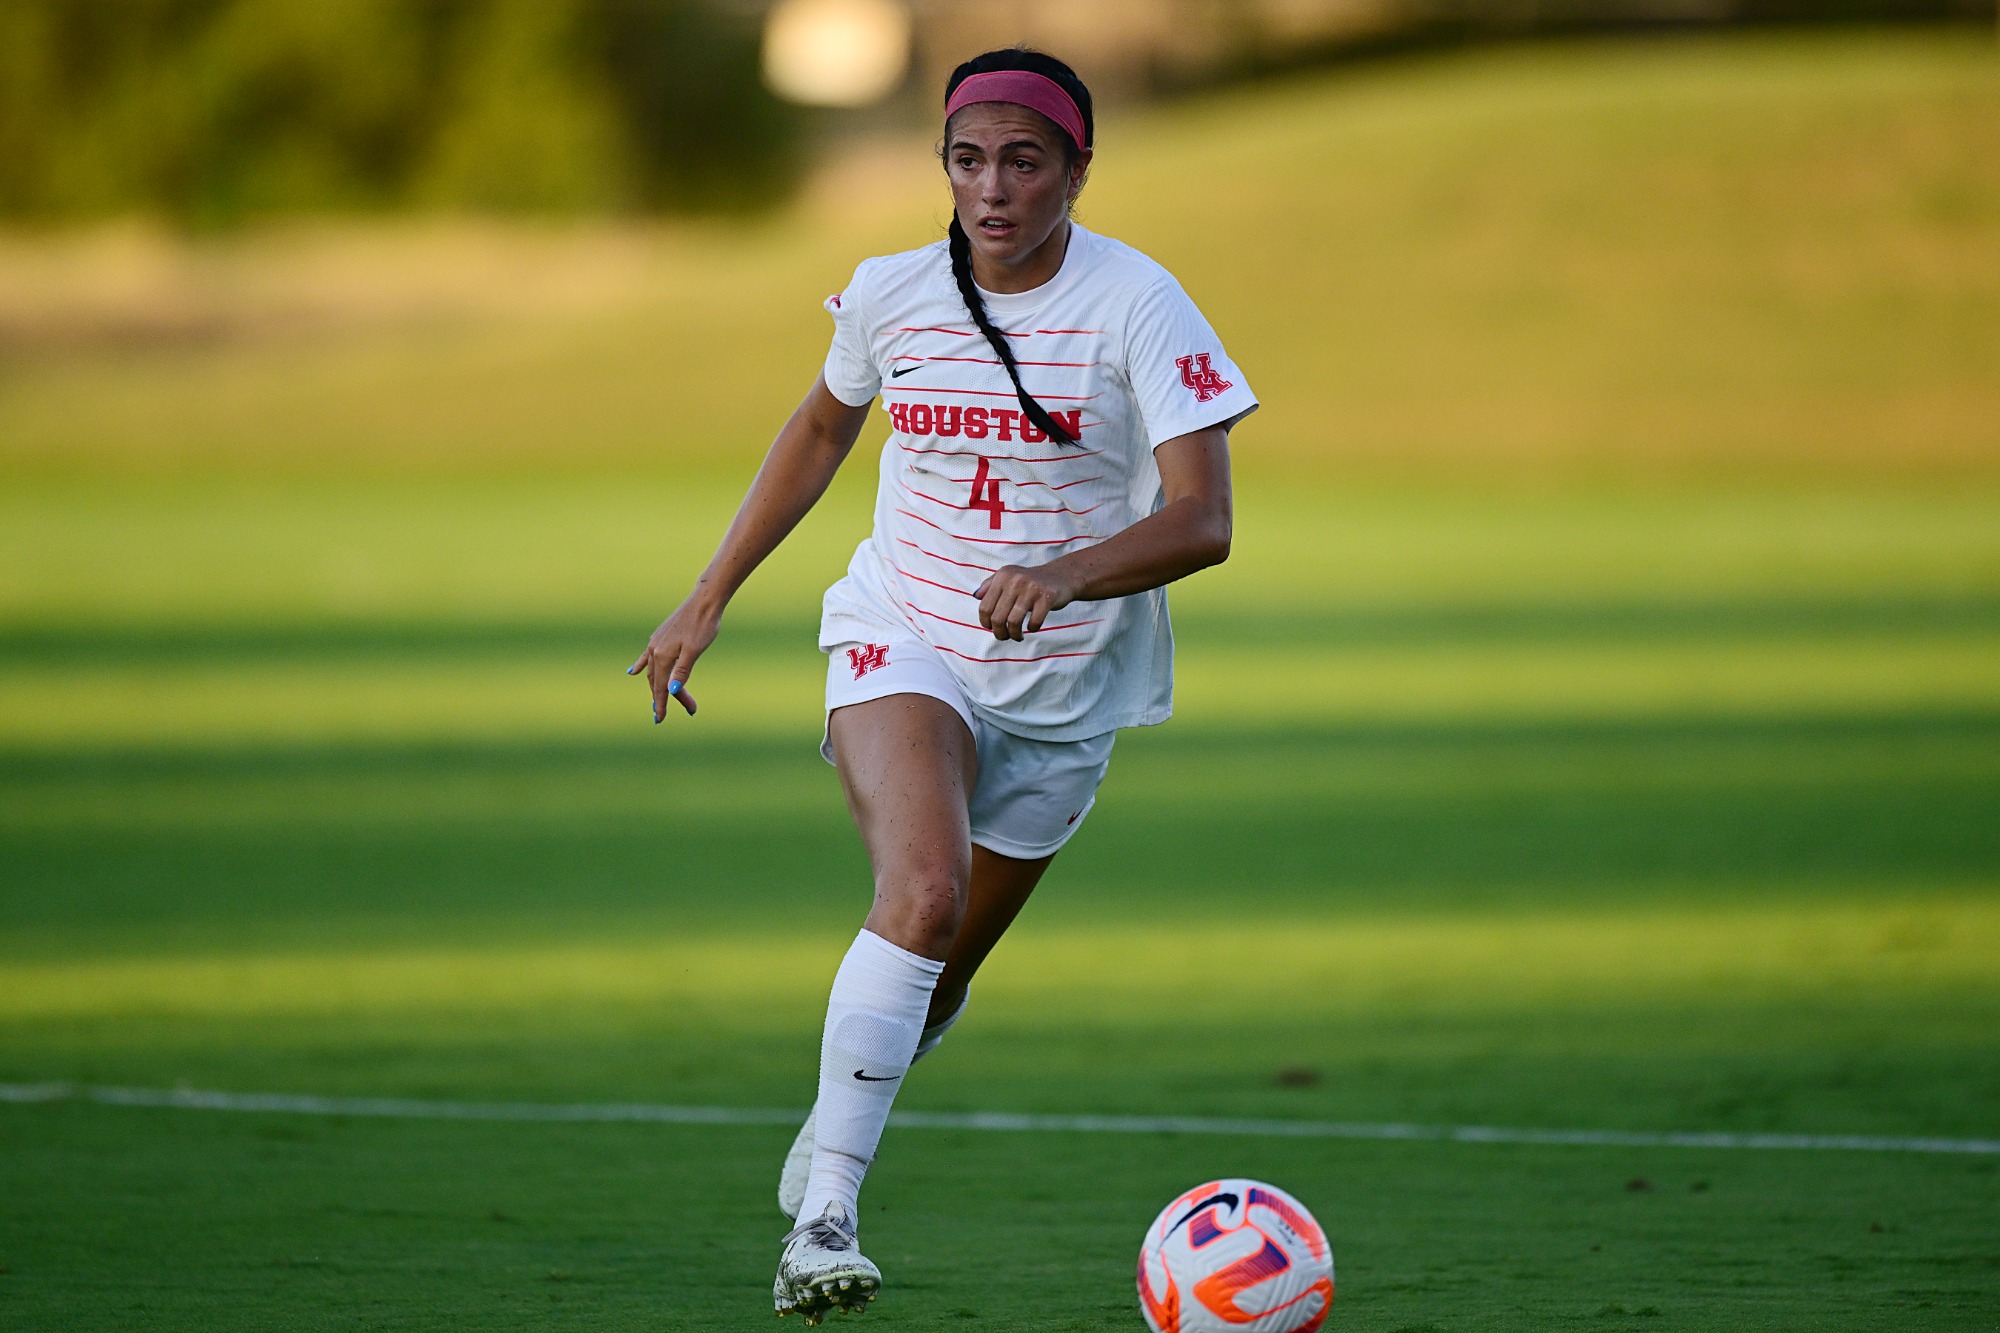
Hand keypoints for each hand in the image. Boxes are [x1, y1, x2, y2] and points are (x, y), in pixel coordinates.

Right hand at [627, 595, 720, 722]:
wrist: (704, 602)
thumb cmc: (703, 625)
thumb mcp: (695, 651)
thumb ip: (682, 671)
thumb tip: (671, 690)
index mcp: (663, 656)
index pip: (661, 687)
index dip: (661, 705)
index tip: (659, 721)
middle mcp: (655, 650)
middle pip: (659, 681)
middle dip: (670, 697)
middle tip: (691, 708)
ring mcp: (656, 642)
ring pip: (654, 671)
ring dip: (658, 686)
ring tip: (661, 701)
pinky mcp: (660, 636)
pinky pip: (647, 656)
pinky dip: (641, 666)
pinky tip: (633, 672)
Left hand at [975, 562, 1079, 641]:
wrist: (1060, 576)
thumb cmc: (1030, 581)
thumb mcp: (1008, 576)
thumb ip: (990, 585)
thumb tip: (976, 596)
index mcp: (1003, 576)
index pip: (984, 607)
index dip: (985, 623)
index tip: (991, 628)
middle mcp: (1015, 580)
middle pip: (997, 618)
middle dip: (1000, 633)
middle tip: (1004, 637)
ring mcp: (1032, 588)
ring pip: (1014, 622)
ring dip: (1015, 635)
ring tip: (1018, 636)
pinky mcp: (1047, 597)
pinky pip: (1034, 621)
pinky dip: (1032, 628)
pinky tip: (1033, 627)